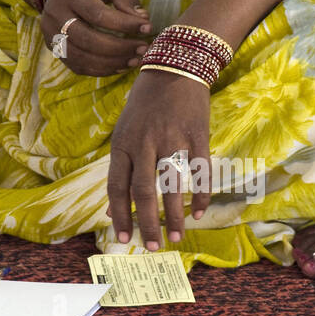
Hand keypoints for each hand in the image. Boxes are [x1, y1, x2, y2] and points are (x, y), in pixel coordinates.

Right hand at [40, 0, 151, 75]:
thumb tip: (143, 19)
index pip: (98, 15)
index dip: (125, 24)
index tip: (147, 28)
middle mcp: (55, 15)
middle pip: (88, 40)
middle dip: (120, 48)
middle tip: (143, 48)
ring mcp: (51, 34)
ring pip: (82, 58)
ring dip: (112, 63)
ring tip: (135, 60)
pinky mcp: (54, 48)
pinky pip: (78, 66)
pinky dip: (101, 70)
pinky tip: (120, 65)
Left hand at [107, 69, 211, 248]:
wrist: (174, 68)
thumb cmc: (145, 107)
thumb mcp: (124, 134)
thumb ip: (120, 170)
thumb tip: (113, 210)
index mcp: (123, 144)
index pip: (118, 187)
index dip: (121, 215)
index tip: (125, 238)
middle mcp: (145, 143)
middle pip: (145, 192)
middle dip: (148, 224)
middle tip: (153, 247)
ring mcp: (172, 139)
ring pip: (172, 186)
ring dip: (175, 216)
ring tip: (177, 237)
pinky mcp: (196, 135)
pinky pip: (199, 171)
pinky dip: (200, 194)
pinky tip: (199, 212)